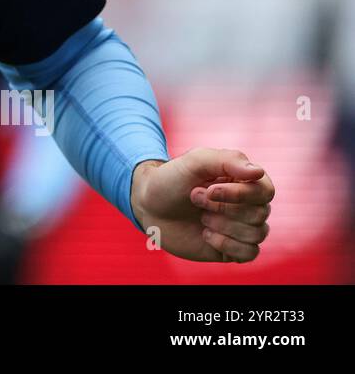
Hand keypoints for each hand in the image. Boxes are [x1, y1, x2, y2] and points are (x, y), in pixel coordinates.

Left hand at [130, 148, 273, 262]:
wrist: (148, 206)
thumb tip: (258, 172)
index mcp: (244, 181)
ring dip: (222, 225)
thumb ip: (226, 160)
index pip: (265, 191)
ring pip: (256, 234)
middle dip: (222, 208)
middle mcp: (248, 204)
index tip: (209, 189)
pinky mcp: (233, 248)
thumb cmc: (172, 179)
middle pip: (259, 214)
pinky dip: (226, 244)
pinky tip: (206, 235)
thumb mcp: (194, 161)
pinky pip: (250, 253)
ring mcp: (242, 227)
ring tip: (201, 216)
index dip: (239, 194)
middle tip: (195, 198)